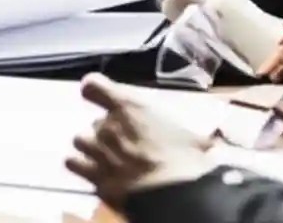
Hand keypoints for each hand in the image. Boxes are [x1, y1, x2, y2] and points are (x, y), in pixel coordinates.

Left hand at [65, 74, 212, 209]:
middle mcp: (107, 125)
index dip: (94, 90)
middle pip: (95, 122)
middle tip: (124, 145)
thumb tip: (209, 143)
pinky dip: (80, 165)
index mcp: (129, 107)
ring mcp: (96, 151)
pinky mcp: (93, 177)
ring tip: (105, 157)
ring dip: (90, 147)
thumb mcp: (192, 139)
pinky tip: (92, 171)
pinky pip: (73, 163)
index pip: (93, 86)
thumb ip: (188, 135)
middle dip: (106, 132)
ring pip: (79, 140)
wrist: (173, 196)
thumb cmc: (186, 161)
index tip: (99, 95)